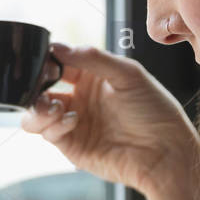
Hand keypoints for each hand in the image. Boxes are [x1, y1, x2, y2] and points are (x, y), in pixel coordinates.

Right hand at [20, 43, 199, 198]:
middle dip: (34, 86)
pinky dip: (52, 125)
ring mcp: (73, 124)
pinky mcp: (72, 147)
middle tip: (40, 84)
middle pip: (40, 89)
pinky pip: (48, 134)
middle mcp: (79, 99)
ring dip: (38, 108)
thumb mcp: (128, 74)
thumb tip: (57, 48)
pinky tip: (71, 119)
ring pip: (36, 114)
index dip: (46, 60)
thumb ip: (94, 58)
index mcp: (91, 76)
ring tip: (54, 106)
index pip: (58, 63)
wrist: (165, 152)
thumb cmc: (155, 110)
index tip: (42, 58)